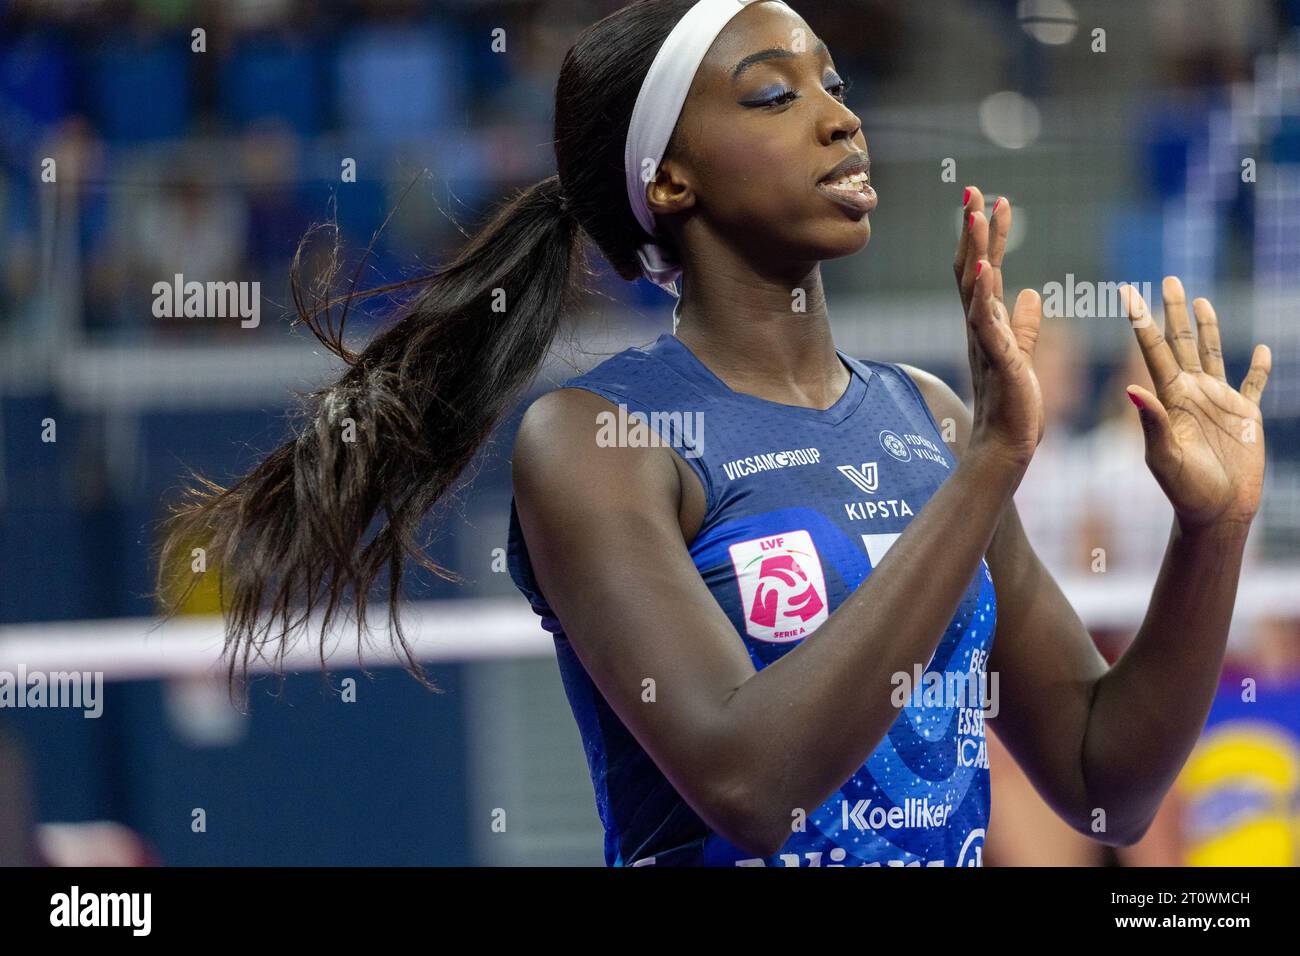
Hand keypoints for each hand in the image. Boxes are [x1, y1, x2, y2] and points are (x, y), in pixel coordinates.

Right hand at [953, 187, 1044, 466]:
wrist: (1007, 443)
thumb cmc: (1014, 404)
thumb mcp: (1022, 354)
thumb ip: (1024, 324)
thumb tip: (1033, 294)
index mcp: (987, 323)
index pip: (984, 269)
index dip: (989, 235)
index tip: (993, 200)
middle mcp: (979, 326)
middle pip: (971, 267)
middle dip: (972, 228)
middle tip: (973, 189)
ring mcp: (984, 340)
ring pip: (975, 286)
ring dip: (976, 248)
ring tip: (977, 213)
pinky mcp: (998, 358)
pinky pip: (987, 320)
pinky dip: (985, 293)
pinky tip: (988, 266)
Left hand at [1120, 279, 1270, 530]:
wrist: (1216, 512)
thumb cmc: (1186, 490)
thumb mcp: (1165, 457)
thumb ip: (1152, 422)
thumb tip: (1130, 388)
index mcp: (1169, 399)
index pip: (1152, 352)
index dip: (1141, 322)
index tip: (1126, 293)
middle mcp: (1191, 393)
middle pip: (1180, 342)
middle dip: (1174, 311)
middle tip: (1167, 279)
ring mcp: (1218, 402)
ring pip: (1212, 353)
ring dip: (1207, 327)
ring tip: (1201, 299)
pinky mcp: (1244, 414)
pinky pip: (1253, 384)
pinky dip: (1259, 366)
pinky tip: (1260, 349)